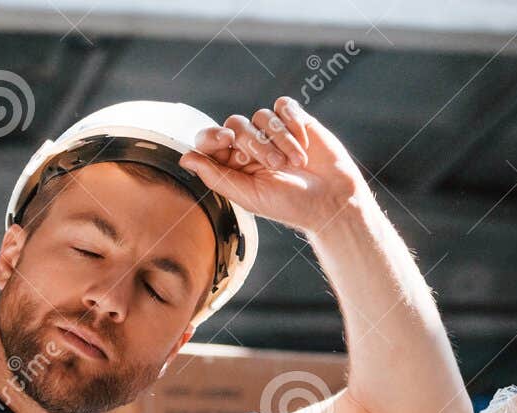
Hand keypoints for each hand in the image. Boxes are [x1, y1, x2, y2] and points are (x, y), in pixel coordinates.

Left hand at [178, 97, 367, 236]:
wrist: (331, 199)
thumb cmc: (289, 204)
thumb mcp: (248, 196)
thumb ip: (216, 177)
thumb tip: (185, 158)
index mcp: (233, 165)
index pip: (210, 140)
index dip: (212, 136)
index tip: (225, 140)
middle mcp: (250, 146)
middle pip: (236, 124)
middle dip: (256, 144)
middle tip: (276, 167)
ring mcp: (273, 132)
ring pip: (262, 116)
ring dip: (279, 139)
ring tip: (295, 163)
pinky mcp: (296, 120)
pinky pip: (283, 106)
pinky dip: (292, 122)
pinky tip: (304, 143)